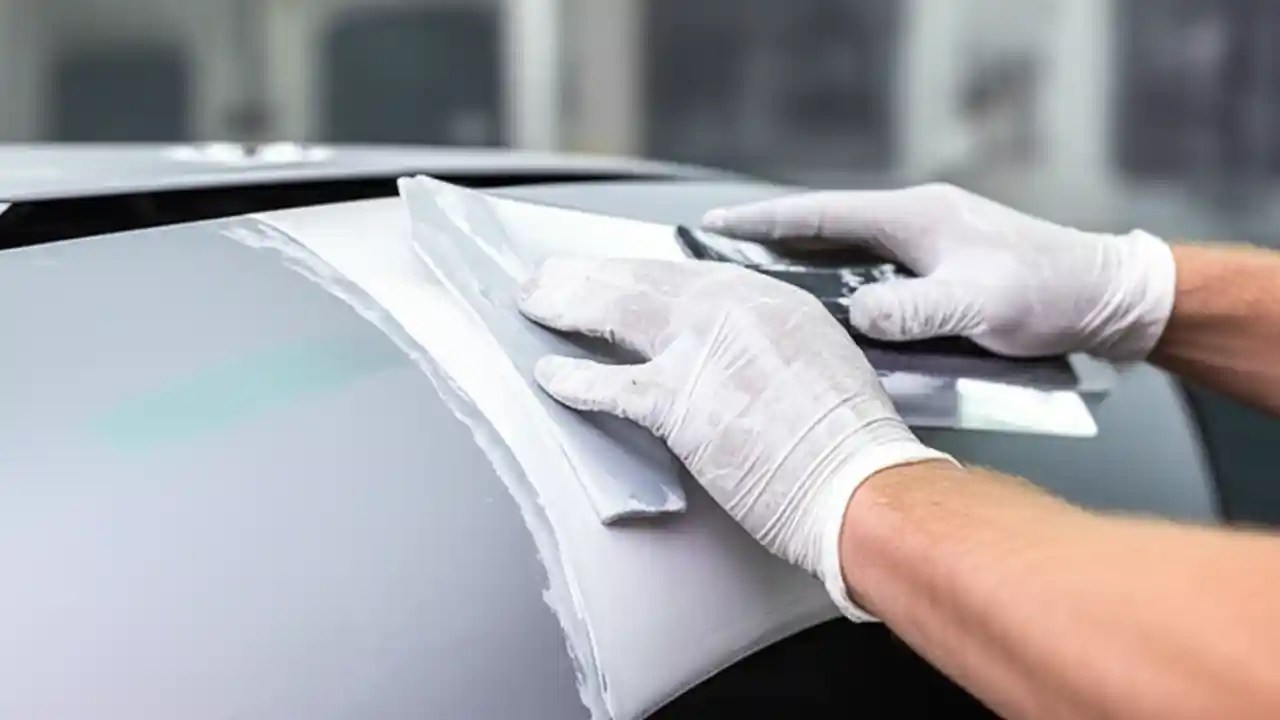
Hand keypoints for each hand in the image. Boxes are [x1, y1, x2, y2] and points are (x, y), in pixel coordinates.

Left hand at [518, 257, 951, 619]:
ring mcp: (702, 351)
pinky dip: (575, 379)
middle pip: (642, 280)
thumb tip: (732, 359)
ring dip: (569, 304)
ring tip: (537, 301)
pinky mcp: (679, 401)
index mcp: (769, 297)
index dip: (638, 272)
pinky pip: (611, 384)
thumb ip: (768, 345)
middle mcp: (732, 310)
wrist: (861, 481)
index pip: (684, 273)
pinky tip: (550, 374)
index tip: (613, 271)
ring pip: (617, 313)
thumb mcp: (819, 360)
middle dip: (589, 275)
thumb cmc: (850, 440)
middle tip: (552, 275)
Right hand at [702, 183, 1176, 360]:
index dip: (765, 221)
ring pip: (850, 251)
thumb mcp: (979, 304)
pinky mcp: (943, 266)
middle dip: (773, 240)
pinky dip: (843, 281)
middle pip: (827, 228)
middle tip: (723, 256)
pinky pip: (876, 270)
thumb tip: (854, 315)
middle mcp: (917, 222)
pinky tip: (830, 308)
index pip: (821, 215)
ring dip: (807, 263)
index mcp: (915, 217)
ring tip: (761, 283)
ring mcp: (930, 243)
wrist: (1107, 296)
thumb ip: (915, 309)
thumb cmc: (1048, 292)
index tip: (716, 225)